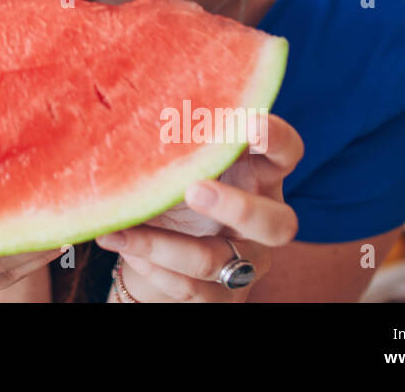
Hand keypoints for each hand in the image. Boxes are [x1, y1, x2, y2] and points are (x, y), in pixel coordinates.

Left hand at [97, 112, 302, 301]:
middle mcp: (263, 221)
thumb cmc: (170, 190)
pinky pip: (190, 288)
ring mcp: (245, 263)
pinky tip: (120, 244)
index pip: (286, 154)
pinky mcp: (221, 297)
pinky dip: (150, 266)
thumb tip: (133, 108)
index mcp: (257, 176)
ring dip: (162, 245)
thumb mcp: (175, 163)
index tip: (249, 125)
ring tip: (118, 230)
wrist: (153, 252)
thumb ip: (174, 141)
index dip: (276, 139)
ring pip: (217, 261)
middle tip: (193, 189)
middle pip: (278, 224)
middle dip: (238, 207)